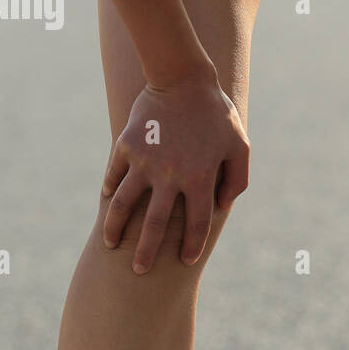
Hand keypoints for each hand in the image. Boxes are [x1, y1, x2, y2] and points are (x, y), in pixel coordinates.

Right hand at [101, 66, 249, 272]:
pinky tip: (110, 204)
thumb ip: (236, 179)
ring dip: (116, 229)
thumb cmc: (217, 114)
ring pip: (124, 205)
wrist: (183, 78)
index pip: (197, 223)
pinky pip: (114, 176)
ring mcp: (144, 162)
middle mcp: (170, 175)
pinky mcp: (126, 147)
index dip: (192, 245)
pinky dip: (110, 192)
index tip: (184, 260)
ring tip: (110, 244)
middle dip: (146, 253)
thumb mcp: (239, 145)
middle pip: (156, 225)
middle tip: (138, 271)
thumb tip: (222, 206)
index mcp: (200, 177)